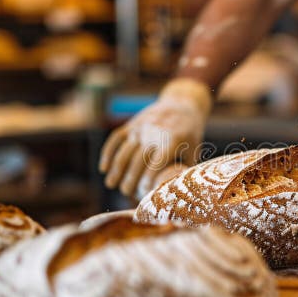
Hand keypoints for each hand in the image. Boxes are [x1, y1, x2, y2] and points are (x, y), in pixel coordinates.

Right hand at [99, 79, 210, 199]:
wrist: (183, 103)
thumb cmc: (190, 134)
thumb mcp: (193, 150)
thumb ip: (185, 169)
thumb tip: (178, 193)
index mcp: (172, 140)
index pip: (156, 164)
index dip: (147, 179)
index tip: (143, 193)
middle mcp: (154, 132)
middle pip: (137, 160)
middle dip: (129, 178)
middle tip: (125, 192)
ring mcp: (141, 127)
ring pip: (124, 150)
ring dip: (116, 169)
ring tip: (111, 185)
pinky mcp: (132, 123)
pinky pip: (116, 138)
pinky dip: (108, 153)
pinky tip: (104, 168)